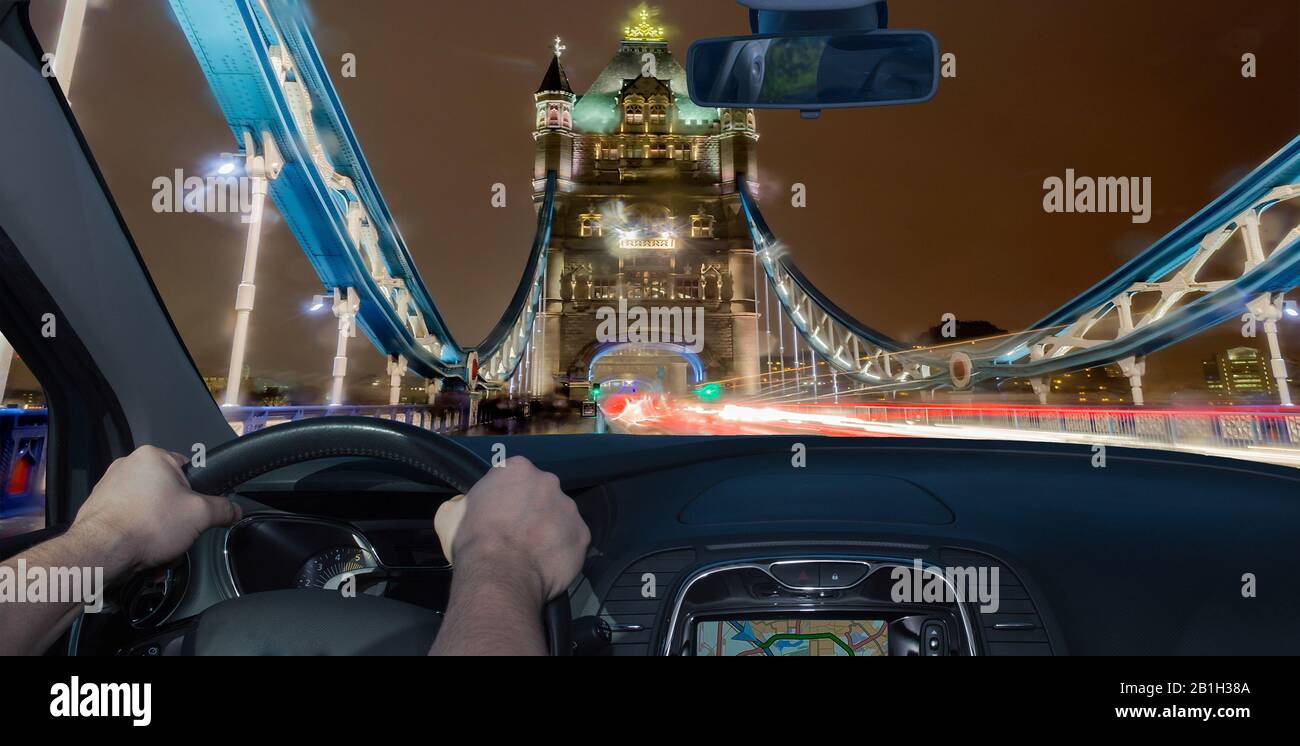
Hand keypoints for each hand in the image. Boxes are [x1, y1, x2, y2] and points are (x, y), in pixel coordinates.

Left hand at [70, 446, 241, 575]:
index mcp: (152, 456)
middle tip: (179, 534)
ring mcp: (108, 487)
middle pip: (167, 493)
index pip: (188, 469)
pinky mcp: (97, 509)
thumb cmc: (148, 524)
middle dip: (176, 518)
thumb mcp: (201, 515)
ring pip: (148, 510)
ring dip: (158, 531)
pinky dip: (138, 536)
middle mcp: (127, 466)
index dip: (198, 494)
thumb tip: (233, 510)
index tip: (198, 512)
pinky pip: (128, 521)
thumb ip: (222, 509)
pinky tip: (142, 553)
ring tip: (159, 549)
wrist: (102, 551)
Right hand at [437, 456, 588, 604]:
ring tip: (532, 553)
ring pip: (559, 516)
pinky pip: (573, 540)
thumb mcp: (449, 515)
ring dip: (549, 530)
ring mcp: (569, 508)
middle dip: (532, 510)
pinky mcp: (583, 534)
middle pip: (541, 494)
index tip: (501, 514)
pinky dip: (562, 550)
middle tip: (517, 534)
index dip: (506, 497)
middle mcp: (548, 482)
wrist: (499, 575)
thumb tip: (463, 504)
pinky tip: (546, 563)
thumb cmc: (473, 542)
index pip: (514, 477)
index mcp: (516, 469)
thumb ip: (461, 502)